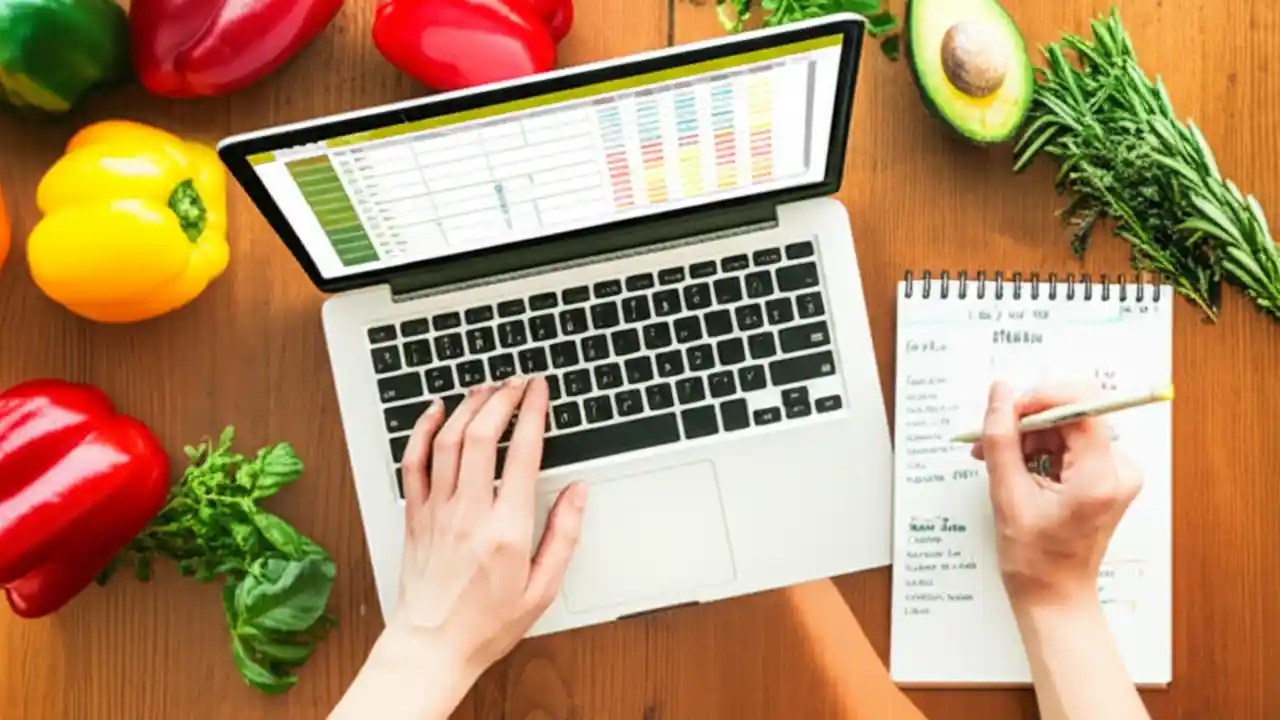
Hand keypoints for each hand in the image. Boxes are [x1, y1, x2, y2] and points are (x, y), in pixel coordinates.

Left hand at [332, 376, 586, 719]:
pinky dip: (423, 430)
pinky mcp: (414, 515)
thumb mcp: (543, 588)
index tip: (539, 391)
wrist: (432, 646)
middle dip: (502, 398)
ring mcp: (437, 511)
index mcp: (506, 530)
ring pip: (448, 441)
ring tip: (486, 389)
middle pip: (482, 435)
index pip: (523, 453)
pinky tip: (435, 410)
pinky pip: (413, 461)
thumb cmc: (487, 623)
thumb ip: (564, 535)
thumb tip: (578, 494)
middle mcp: (469, 513)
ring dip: (468, 406)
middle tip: (516, 382)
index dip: (533, 412)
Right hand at [974, 381, 1141, 608]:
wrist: (1054, 595)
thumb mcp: (1007, 494)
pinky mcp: (1107, 476)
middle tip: (990, 440)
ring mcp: (1117, 473)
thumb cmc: (1035, 559)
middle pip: (1073, 415)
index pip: (1082, 406)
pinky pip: (1071, 443)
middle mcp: (1120, 470)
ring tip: (997, 459)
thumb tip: (1000, 393)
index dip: (1040, 399)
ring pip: (1068, 427)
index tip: (1008, 409)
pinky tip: (1016, 467)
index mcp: (1101, 477)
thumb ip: (1001, 438)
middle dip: (1027, 421)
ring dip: (1029, 436)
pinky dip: (1041, 449)